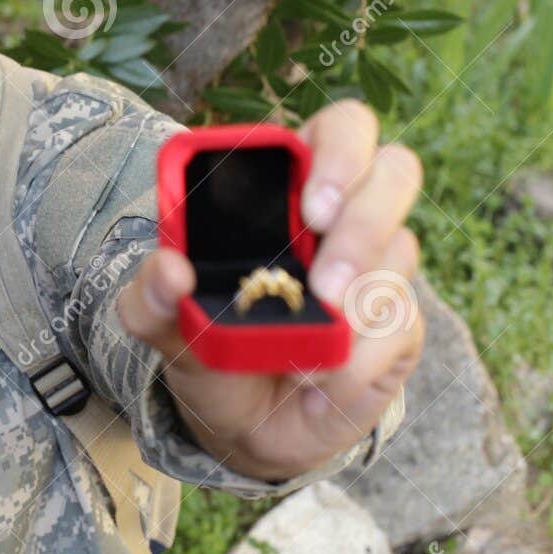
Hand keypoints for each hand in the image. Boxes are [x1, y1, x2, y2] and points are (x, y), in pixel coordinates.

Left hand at [118, 99, 425, 480]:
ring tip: (302, 357)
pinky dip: (354, 364)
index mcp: (288, 186)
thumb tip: (169, 269)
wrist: (241, 424)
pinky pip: (399, 325)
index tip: (311, 208)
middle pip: (397, 172)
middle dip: (364, 226)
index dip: (340, 151)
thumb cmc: (208, 347)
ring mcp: (379, 267)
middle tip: (325, 285)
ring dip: (353, 310)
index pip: (341, 128)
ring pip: (401, 252)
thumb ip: (151, 295)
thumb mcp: (163, 324)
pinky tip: (315, 387)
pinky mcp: (399, 324)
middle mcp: (344, 215)